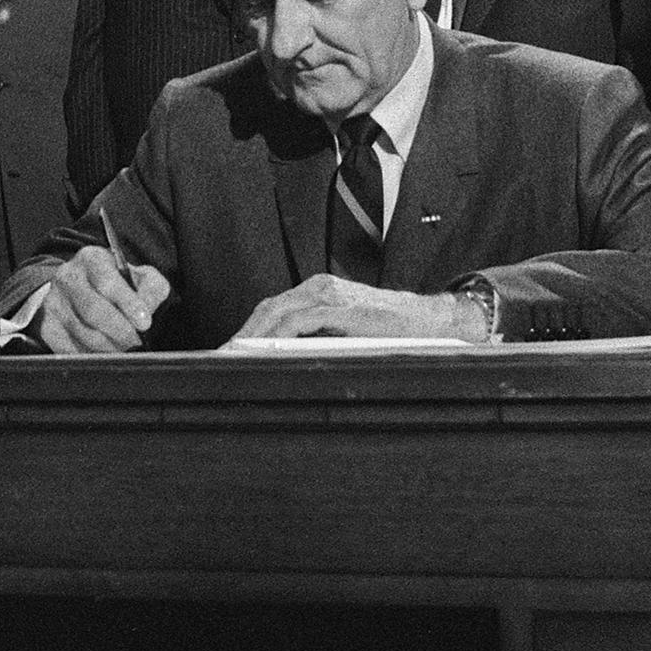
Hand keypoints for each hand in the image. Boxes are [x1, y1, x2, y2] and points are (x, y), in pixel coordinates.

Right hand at [38, 245, 172, 353]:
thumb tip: (147, 309)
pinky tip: (104, 354)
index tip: (145, 323)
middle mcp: (68, 277)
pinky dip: (91, 356)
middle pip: (93, 310)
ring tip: (123, 348)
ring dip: (108, 347)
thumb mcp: (137, 276)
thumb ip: (151, 288)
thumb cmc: (113, 284)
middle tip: (136, 342)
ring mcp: (53, 301)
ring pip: (82, 332)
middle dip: (120, 331)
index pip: (108, 282)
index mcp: (92, 259)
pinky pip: (69, 348)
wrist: (76, 288)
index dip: (128, 304)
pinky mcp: (46, 325)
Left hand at [232, 273, 478, 341]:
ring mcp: (330, 294)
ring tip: (233, 359)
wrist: (431, 322)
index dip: (247, 331)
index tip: (228, 354)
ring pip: (278, 312)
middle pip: (268, 309)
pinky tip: (264, 350)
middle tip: (219, 360)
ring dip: (253, 336)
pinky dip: (278, 334)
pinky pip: (301, 319)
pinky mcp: (342, 307)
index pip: (272, 310)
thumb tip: (282, 362)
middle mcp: (320, 287)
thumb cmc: (390, 332)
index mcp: (318, 292)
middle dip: (242, 335)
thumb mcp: (346, 332)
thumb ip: (318, 338)